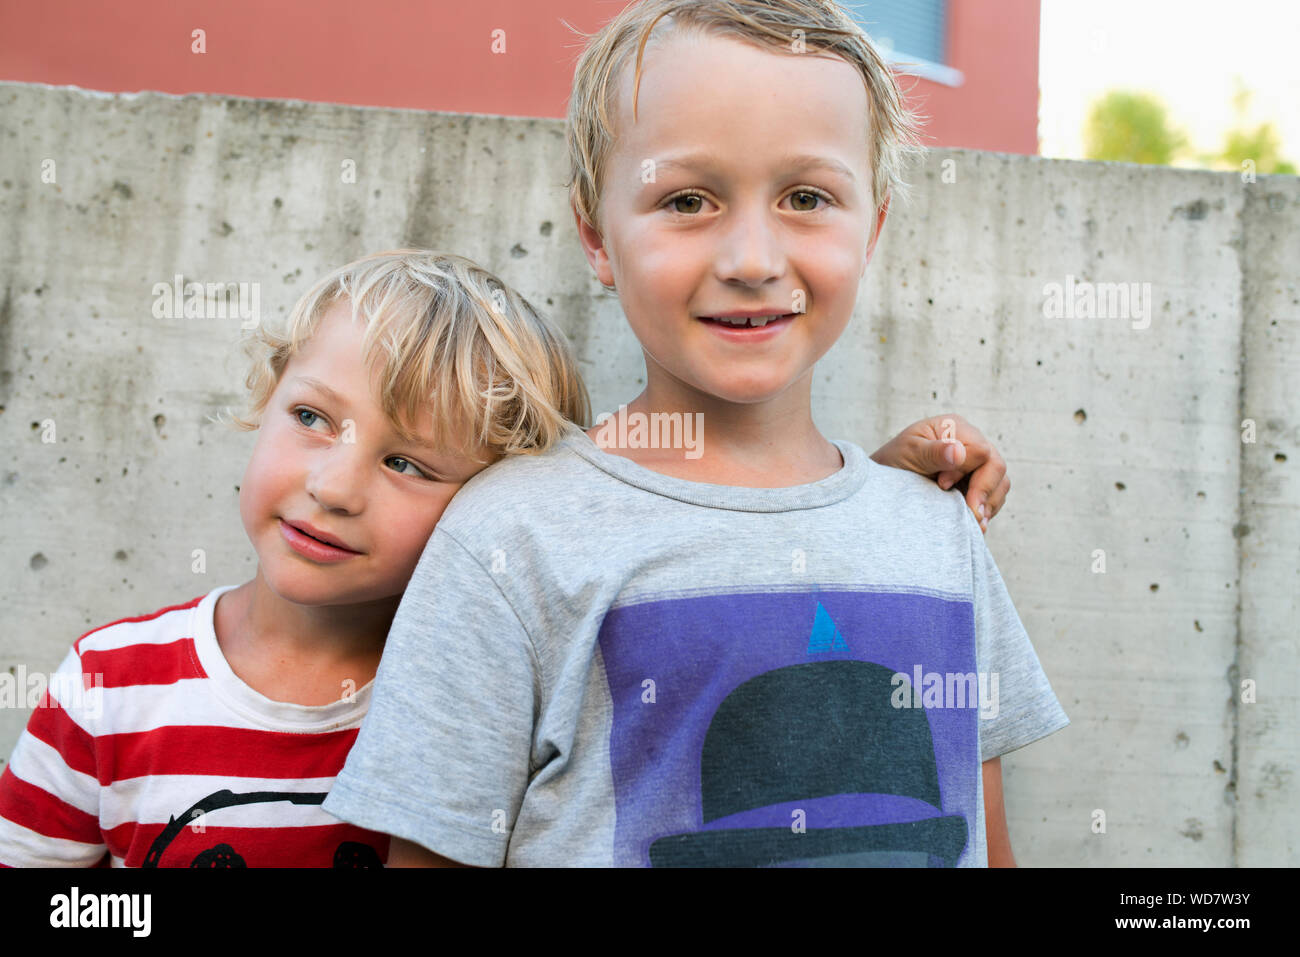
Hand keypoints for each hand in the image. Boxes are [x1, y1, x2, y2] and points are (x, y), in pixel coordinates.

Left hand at [868, 413, 1008, 533]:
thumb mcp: (908, 453)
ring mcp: (975, 465)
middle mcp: (969, 443)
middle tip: (971, 514)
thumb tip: (958, 452)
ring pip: (1000, 483)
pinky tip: (973, 522)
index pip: (981, 451)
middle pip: (997, 466)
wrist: (883, 485)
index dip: (966, 472)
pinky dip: (987, 511)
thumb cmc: (893, 463)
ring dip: (989, 505)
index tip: (942, 485)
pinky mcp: (975, 484)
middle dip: (985, 493)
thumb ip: (933, 452)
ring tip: (973, 522)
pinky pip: (994, 497)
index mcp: (954, 428)